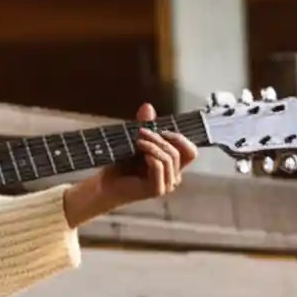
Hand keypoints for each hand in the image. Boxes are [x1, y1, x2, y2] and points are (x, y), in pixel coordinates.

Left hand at [63, 102, 197, 227]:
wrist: (105, 184)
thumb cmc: (121, 164)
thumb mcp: (136, 141)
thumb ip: (145, 125)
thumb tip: (148, 106)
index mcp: (173, 167)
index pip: (191, 152)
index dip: (180, 139)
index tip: (162, 130)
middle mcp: (173, 177)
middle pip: (178, 152)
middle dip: (160, 138)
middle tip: (141, 131)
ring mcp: (166, 185)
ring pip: (169, 159)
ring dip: (153, 146)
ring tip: (137, 141)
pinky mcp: (156, 190)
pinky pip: (159, 166)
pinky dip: (150, 155)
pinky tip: (139, 152)